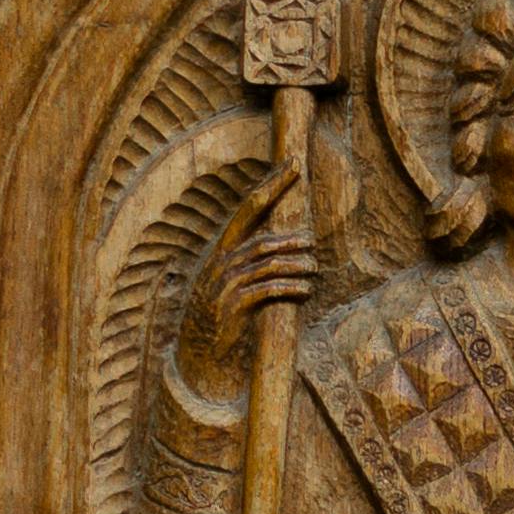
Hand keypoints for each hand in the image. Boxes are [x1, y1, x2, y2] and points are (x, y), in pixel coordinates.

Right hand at [178, 159, 316, 393]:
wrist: (198, 347)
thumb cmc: (222, 309)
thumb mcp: (234, 279)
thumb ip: (256, 260)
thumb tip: (292, 243)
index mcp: (225, 248)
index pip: (249, 208)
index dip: (272, 185)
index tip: (293, 165)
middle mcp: (224, 260)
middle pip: (261, 237)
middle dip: (290, 235)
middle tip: (313, 237)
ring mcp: (227, 282)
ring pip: (268, 264)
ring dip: (297, 265)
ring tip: (315, 268)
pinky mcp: (234, 305)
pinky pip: (267, 291)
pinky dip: (290, 288)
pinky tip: (305, 290)